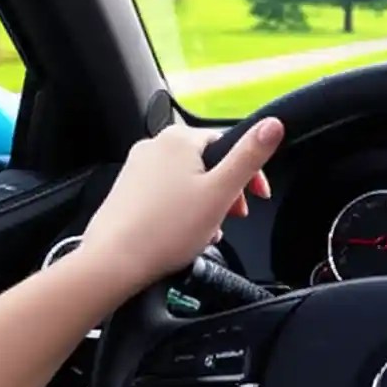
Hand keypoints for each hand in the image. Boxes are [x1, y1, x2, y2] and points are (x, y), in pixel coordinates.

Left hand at [81, 118, 284, 289]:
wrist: (113, 262)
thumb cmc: (166, 230)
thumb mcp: (221, 192)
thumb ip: (250, 157)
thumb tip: (273, 124)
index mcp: (179, 139)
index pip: (229, 144)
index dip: (250, 174)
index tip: (258, 198)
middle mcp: (154, 146)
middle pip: (207, 163)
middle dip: (225, 192)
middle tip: (232, 218)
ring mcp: (137, 168)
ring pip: (187, 181)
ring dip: (205, 204)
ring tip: (205, 232)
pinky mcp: (127, 190)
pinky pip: (166, 194)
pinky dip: (181, 210)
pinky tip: (183, 234)